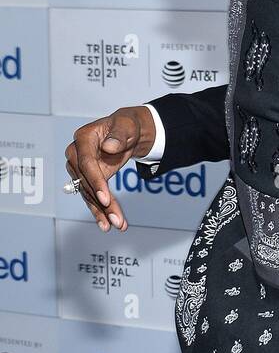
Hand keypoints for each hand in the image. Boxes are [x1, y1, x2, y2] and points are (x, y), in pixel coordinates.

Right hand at [64, 105, 156, 231]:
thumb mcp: (127, 126)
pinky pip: (92, 197)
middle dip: (102, 203)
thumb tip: (109, 147)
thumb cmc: (126, 127)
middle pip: (87, 182)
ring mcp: (80, 168)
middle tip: (116, 220)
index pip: (86, 163)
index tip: (106, 199)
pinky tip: (107, 224)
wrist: (127, 133)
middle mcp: (76, 154)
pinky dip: (101, 211)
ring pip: (89, 194)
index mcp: (83, 138)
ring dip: (103, 212)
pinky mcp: (87, 179)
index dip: (96, 182)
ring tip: (117, 225)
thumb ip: (119, 135)